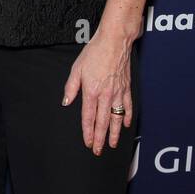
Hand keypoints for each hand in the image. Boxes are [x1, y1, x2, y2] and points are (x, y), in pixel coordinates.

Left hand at [62, 31, 132, 155]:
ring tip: (112, 144)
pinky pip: (128, 106)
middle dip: (100, 138)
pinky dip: (127, 117)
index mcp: (91, 92)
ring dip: (114, 133)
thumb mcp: (76, 69)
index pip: (88, 117)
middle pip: (102, 122)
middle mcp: (106, 95)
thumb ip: (71, 88)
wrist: (114, 42)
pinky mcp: (126, 88)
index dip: (88, 132)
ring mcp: (118, 93)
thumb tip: (66, 102)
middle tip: (99, 151)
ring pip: (116, 118)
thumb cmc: (94, 53)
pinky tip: (125, 125)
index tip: (88, 143)